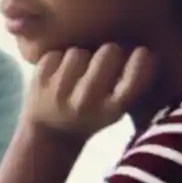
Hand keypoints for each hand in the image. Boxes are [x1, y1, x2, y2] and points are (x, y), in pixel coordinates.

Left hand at [26, 44, 155, 141]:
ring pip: (78, 52)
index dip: (141, 62)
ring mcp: (59, 92)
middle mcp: (86, 103)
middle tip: (105, 60)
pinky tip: (58, 76)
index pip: (133, 81)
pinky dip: (57, 61)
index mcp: (111, 111)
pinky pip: (55, 54)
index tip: (141, 52)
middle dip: (109, 51)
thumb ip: (129, 83)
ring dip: (80, 58)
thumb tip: (143, 49)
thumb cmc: (92, 113)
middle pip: (108, 52)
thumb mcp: (115, 108)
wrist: (50, 133)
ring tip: (78, 74)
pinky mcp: (38, 82)